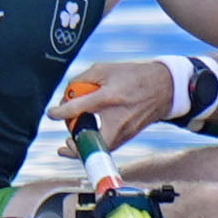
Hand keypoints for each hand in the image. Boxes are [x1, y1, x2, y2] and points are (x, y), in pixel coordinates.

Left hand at [48, 65, 172, 152]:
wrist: (165, 88)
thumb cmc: (133, 76)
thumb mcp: (105, 69)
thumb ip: (82, 79)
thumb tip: (66, 95)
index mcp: (109, 97)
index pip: (79, 108)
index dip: (61, 113)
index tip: (52, 114)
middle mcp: (118, 117)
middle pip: (93, 141)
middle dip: (76, 145)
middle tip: (66, 139)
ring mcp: (126, 130)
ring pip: (101, 149)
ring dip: (84, 148)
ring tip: (71, 141)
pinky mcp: (129, 136)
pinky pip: (109, 146)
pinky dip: (96, 146)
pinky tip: (86, 140)